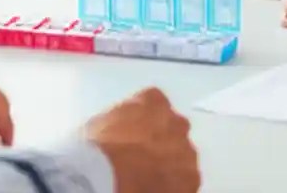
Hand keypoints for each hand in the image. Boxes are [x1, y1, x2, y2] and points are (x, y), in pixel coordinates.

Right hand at [84, 88, 199, 192]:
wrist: (105, 178)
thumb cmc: (95, 148)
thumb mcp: (98, 124)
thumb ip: (118, 122)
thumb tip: (118, 132)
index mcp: (153, 102)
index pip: (154, 103)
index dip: (143, 120)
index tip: (132, 132)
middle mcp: (176, 123)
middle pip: (174, 129)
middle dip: (162, 141)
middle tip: (141, 157)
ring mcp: (187, 153)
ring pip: (182, 158)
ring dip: (169, 165)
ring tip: (148, 179)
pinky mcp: (191, 180)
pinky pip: (184, 183)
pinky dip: (173, 187)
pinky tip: (155, 190)